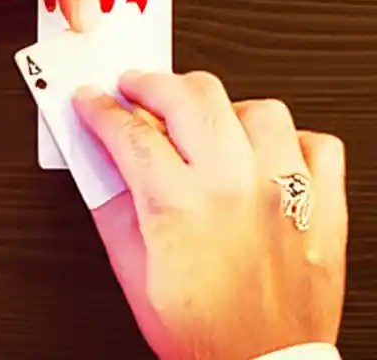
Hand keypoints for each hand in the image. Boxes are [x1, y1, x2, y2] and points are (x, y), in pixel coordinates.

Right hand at [75, 71, 346, 358]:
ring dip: (223, 108)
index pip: (128, 129)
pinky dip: (290, 141)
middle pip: (190, 97)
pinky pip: (318, 144)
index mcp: (178, 205)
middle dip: (151, 83)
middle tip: (136, 88)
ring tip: (205, 122)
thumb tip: (97, 162)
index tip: (92, 101)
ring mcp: (285, 192)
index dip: (100, 108)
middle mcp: (234, 187)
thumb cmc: (202, 333)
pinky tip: (264, 153)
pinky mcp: (324, 206)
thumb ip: (112, 207)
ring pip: (259, 109)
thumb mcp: (131, 271)